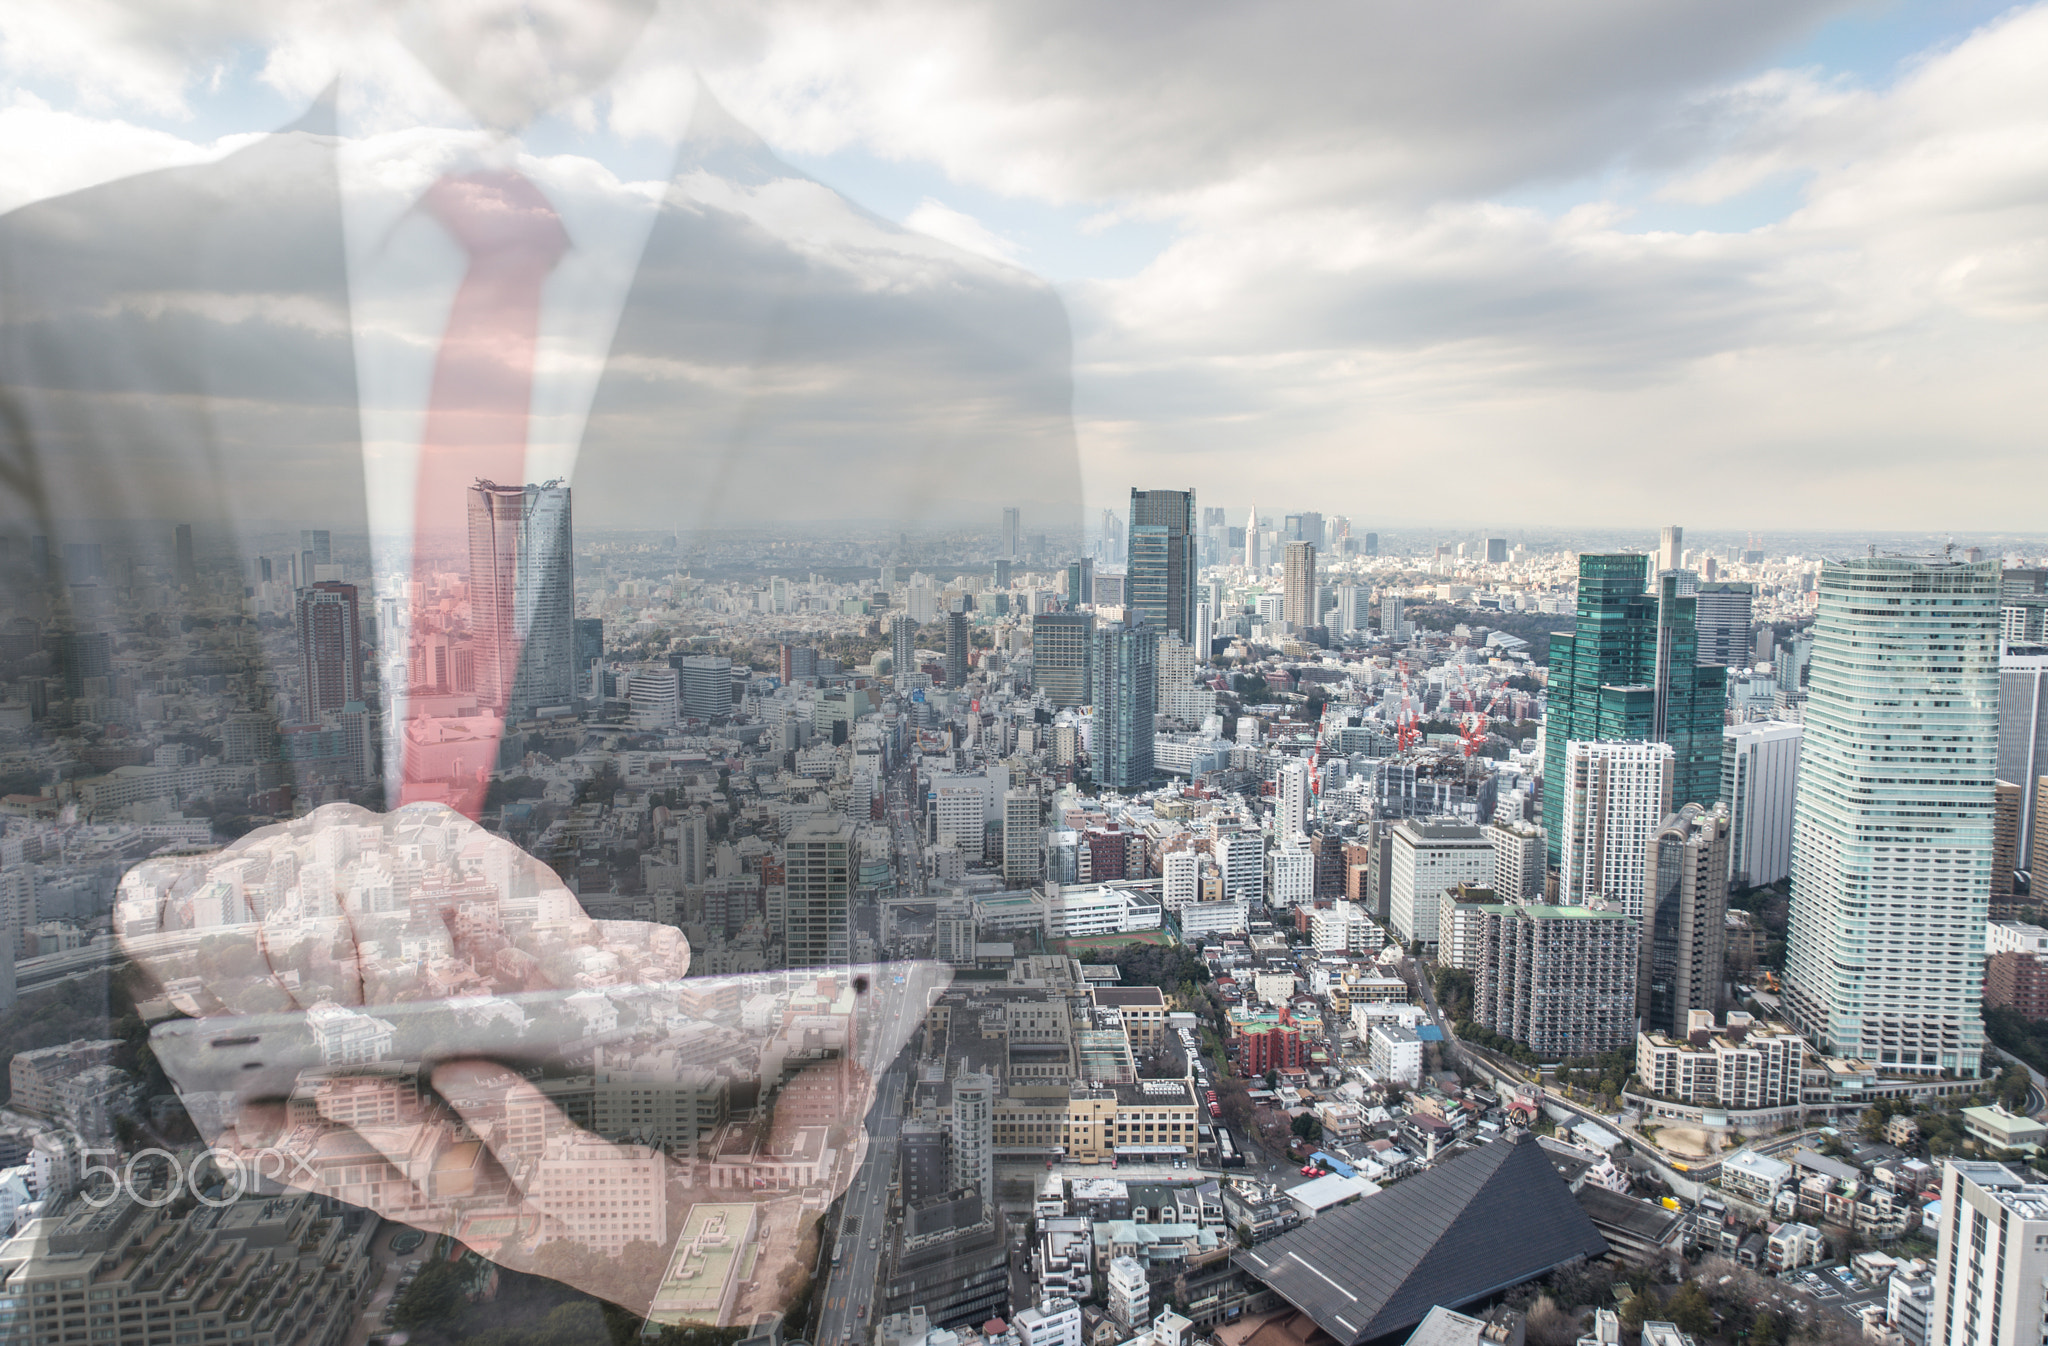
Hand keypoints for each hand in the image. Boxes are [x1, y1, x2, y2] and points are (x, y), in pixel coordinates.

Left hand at [119, 802, 910, 1322]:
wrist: (704, 1276)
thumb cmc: (742, 1209)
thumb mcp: (795, 1171)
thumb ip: (815, 1127)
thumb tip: (848, 1070)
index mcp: (619, 1203)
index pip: (559, 1167)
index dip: (510, 1120)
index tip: (464, 1067)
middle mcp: (542, 1219)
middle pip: (455, 1177)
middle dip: (388, 1130)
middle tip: (326, 1080)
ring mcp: (495, 1219)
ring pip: (403, 1185)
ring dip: (331, 1154)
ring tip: (258, 1118)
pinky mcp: (468, 1210)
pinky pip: (384, 1189)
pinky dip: (323, 1169)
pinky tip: (265, 1144)